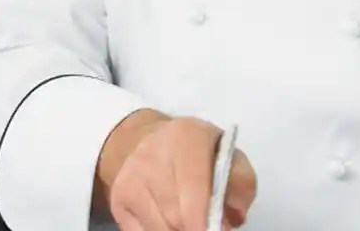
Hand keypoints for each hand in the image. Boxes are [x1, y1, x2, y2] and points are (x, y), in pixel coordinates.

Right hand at [95, 111, 257, 230]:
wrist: (147, 141)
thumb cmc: (196, 151)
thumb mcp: (228, 153)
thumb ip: (241, 182)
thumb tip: (234, 217)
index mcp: (186, 137)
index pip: (194, 186)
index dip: (204, 218)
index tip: (215, 230)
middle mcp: (151, 155)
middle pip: (176, 214)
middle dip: (197, 228)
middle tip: (209, 227)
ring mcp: (130, 178)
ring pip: (159, 227)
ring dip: (178, 230)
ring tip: (189, 219)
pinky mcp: (117, 199)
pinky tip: (168, 220)